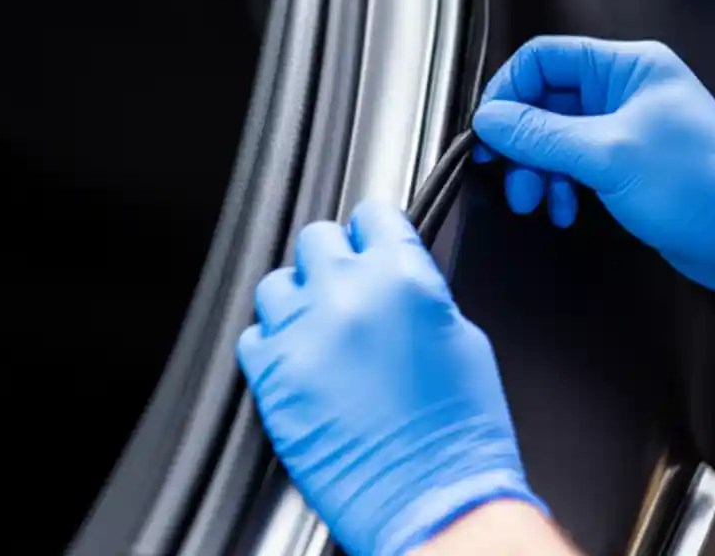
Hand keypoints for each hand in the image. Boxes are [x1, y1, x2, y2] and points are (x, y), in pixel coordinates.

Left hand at [237, 200, 543, 555]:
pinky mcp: (272, 378)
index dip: (374, 231)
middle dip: (333, 262)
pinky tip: (302, 363)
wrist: (435, 499)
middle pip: (316, 240)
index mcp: (402, 278)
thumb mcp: (461, 337)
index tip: (373, 243)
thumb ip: (416, 292)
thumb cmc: (458, 431)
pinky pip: (254, 337)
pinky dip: (274, 345)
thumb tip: (392, 276)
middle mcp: (347, 297)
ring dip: (298, 301)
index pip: (372, 215)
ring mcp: (303, 335)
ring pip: (276, 284)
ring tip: (321, 329)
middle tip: (348, 291)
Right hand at [471, 36, 714, 320]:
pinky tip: (563, 210)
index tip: (489, 130)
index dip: (509, 91)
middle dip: (522, 141)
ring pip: (555, 136)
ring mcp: (626, 127)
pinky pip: (574, 163)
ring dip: (537, 169)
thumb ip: (542, 135)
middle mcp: (625, 89)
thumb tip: (490, 120)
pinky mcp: (627, 162)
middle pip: (545, 100)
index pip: (544, 58)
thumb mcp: (607, 155)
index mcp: (627, 67)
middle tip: (510, 176)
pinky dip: (561, 185)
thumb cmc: (697, 187)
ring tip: (535, 201)